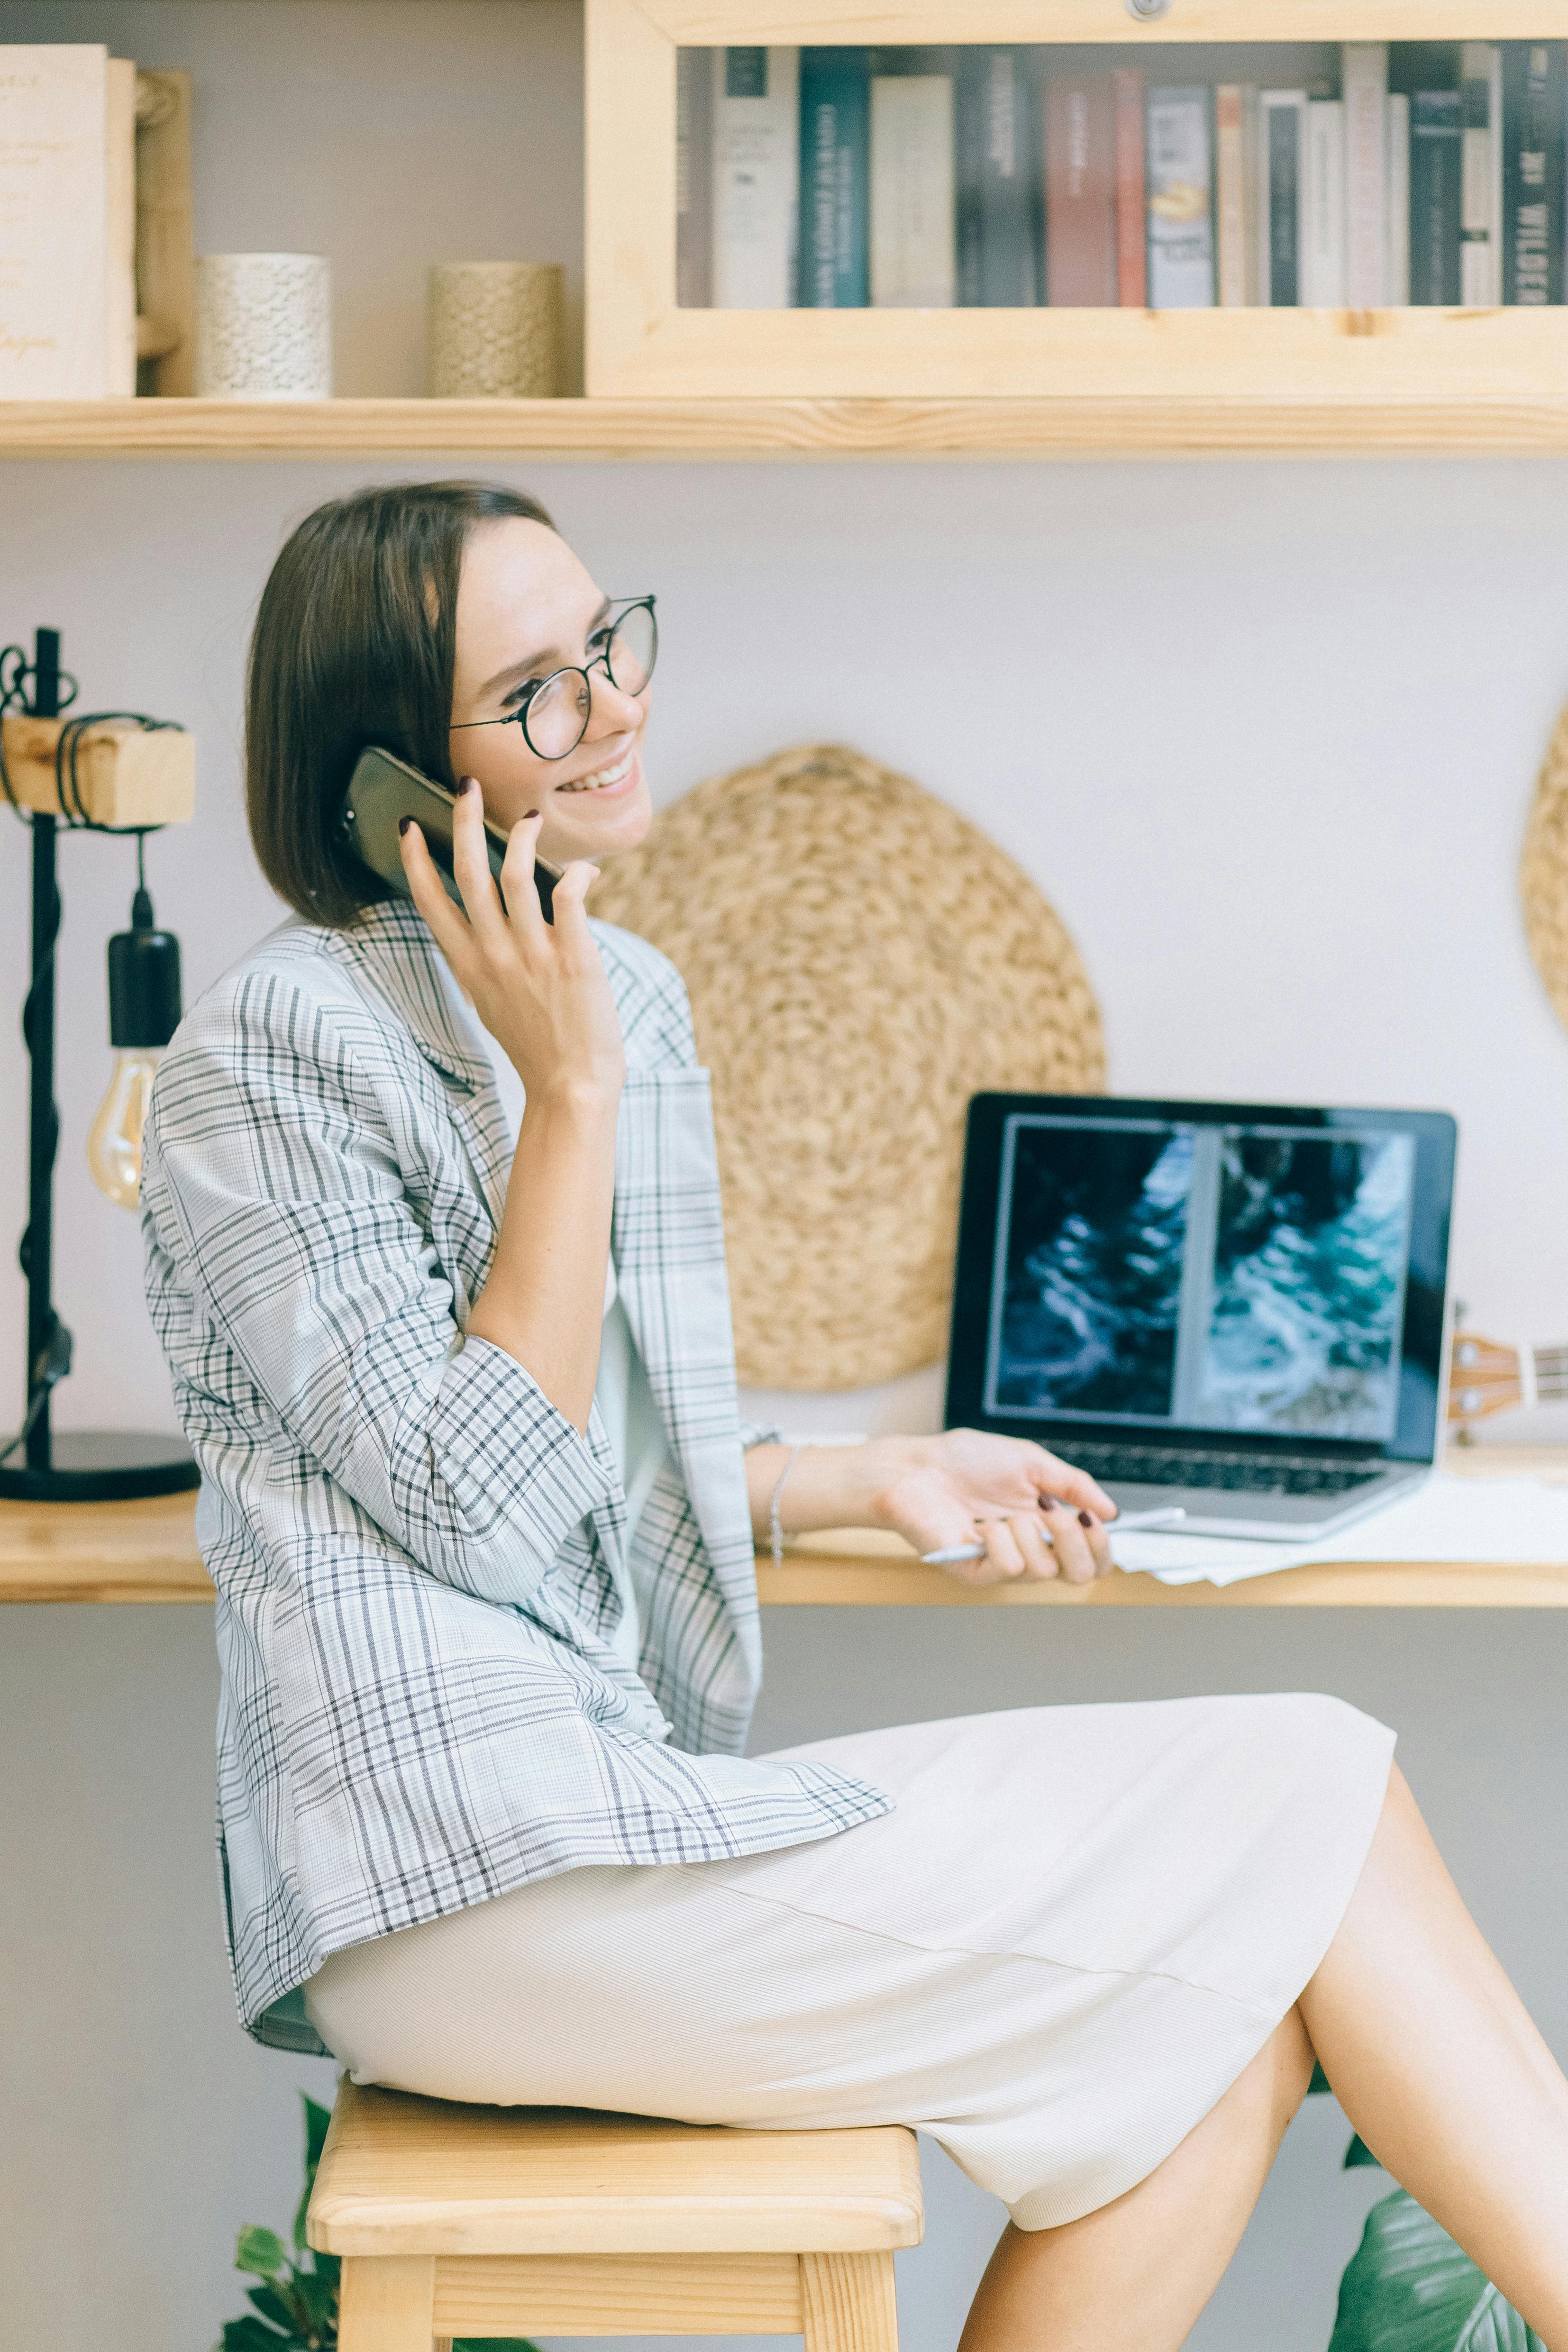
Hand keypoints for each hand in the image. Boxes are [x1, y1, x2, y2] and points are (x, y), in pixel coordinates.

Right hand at [400, 777, 624, 1106]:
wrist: (571, 1086)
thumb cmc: (537, 1045)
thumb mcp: (493, 1002)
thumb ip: (485, 961)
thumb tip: (490, 921)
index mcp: (468, 966)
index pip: (430, 902)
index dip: (416, 861)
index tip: (409, 826)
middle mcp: (494, 955)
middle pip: (468, 873)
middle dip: (462, 822)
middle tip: (466, 786)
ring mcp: (532, 954)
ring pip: (514, 874)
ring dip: (521, 837)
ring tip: (529, 819)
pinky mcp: (574, 957)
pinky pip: (569, 895)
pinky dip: (576, 873)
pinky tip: (585, 869)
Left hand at [870, 1429, 1116, 1586]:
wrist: (916, 1468)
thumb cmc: (965, 1461)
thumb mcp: (1030, 1461)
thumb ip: (1074, 1484)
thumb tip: (1112, 1511)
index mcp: (1046, 1526)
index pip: (1092, 1557)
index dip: (1102, 1545)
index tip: (1091, 1517)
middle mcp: (1030, 1549)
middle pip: (1080, 1574)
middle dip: (1076, 1541)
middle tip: (1053, 1514)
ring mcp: (1003, 1564)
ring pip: (1044, 1569)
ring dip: (1029, 1533)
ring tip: (1002, 1514)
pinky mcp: (976, 1572)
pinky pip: (1009, 1567)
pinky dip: (1000, 1540)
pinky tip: (980, 1526)